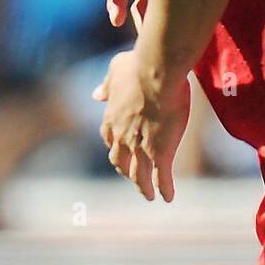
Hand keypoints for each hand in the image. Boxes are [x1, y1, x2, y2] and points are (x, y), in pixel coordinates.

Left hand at [94, 49, 189, 201]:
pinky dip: (164, 189)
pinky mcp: (161, 152)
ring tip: (149, 195)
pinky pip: (162, 177)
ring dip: (143, 187)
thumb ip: (106, 85)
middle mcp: (123, 136)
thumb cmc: (138, 66)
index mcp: (112, 117)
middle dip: (126, 170)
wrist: (156, 73)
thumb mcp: (116, 71)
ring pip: (140, 174)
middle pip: (121, 161)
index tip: (120, 150)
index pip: (109, 138)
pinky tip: (168, 198)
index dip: (116, 146)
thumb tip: (95, 95)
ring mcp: (141, 146)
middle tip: (132, 177)